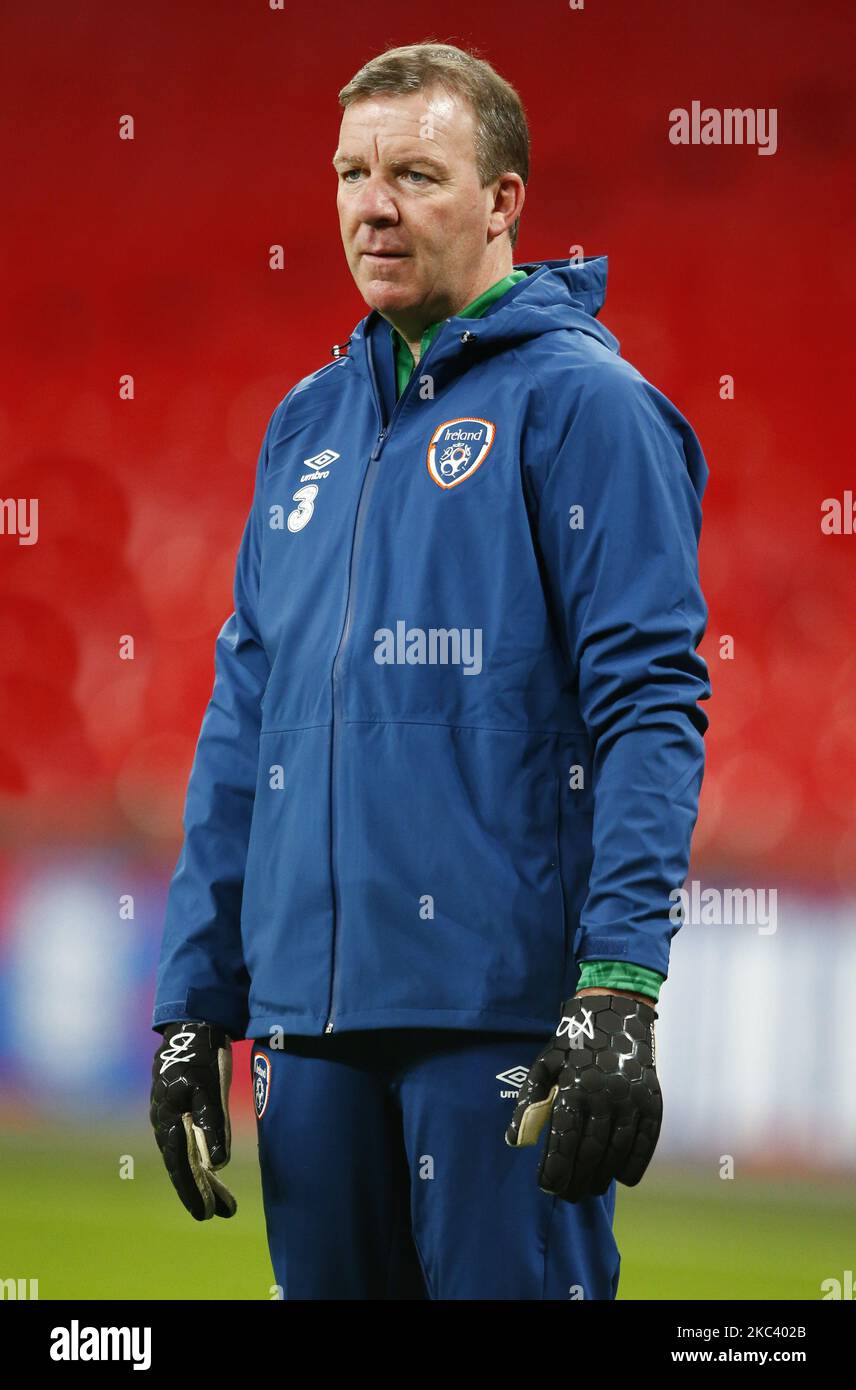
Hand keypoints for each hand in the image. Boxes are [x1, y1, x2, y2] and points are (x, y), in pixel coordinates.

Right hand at [150, 1021, 236, 1220]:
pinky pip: (185, 1141)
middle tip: (220, 1214)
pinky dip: (198, 1158)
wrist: (192, 1023)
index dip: (192, 1192)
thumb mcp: (209, 1088)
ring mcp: (168, 1114)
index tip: (205, 1215)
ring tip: (223, 1201)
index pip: (178, 1166)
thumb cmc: (202, 1054)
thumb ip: (213, 1124)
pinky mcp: (177, 1106)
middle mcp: (163, 1121)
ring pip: (184, 1155)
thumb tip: (216, 1164)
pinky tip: (209, 1168)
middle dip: (200, 1191)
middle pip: (181, 1165)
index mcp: (168, 1119)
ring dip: (202, 1178)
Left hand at [504, 993, 661, 1201]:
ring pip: (616, 1153)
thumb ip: (530, 1102)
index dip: (554, 1171)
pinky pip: (645, 1144)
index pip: (563, 1143)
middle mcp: (604, 1097)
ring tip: (589, 1188)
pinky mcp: (653, 1101)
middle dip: (576, 1181)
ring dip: (602, 1177)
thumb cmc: (573, 1040)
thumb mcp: (544, 1063)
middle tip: (567, 1194)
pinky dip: (634, 1165)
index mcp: (573, 1088)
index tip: (547, 1187)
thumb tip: (515, 1141)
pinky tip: (621, 1177)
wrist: (617, 1009)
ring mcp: (631, 1100)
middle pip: (589, 1154)